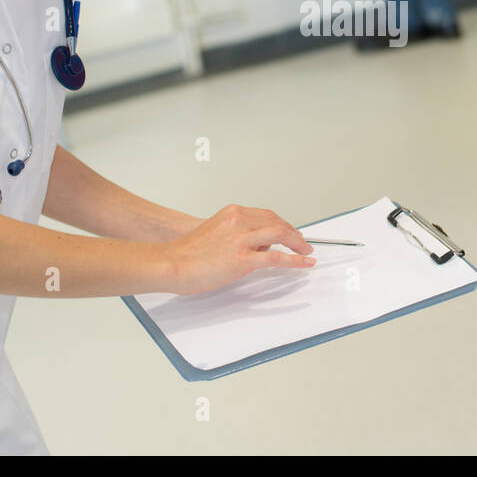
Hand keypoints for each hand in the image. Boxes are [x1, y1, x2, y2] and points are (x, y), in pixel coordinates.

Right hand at [164, 204, 313, 294]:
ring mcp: (241, 239)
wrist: (171, 263)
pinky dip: (295, 260)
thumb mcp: (214, 233)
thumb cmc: (187, 253)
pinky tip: (304, 263)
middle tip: (302, 242)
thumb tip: (256, 245)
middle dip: (293, 232)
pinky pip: (276, 258)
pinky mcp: (242, 258)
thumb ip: (235, 234)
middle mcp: (239, 221)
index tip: (290, 232)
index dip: (282, 224)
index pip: (266, 215)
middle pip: (277, 222)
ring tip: (306, 251)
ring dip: (297, 243)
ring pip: (281, 234)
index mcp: (232, 213)